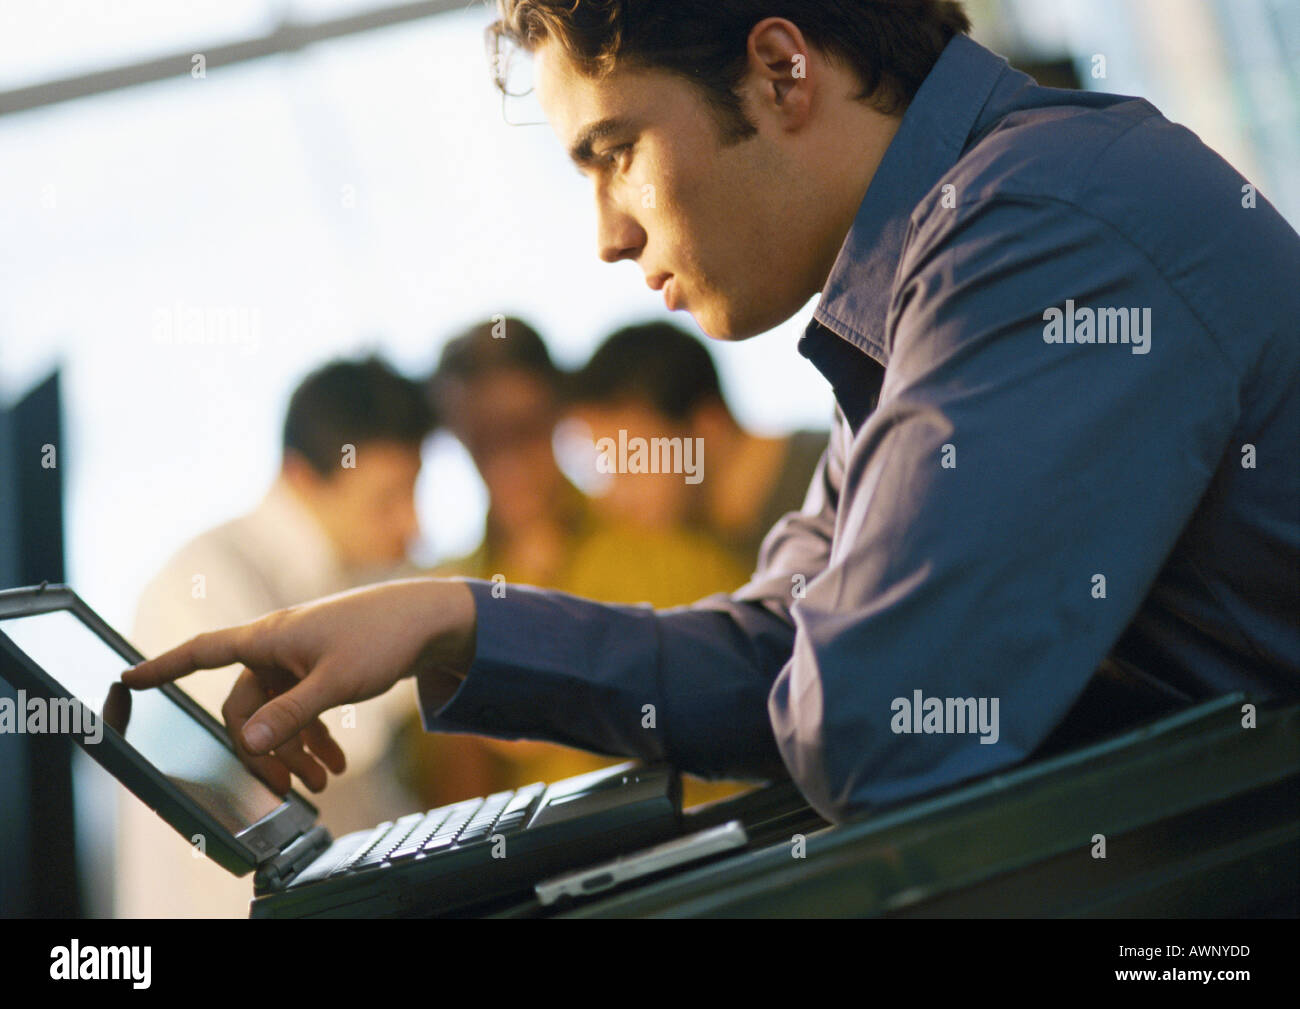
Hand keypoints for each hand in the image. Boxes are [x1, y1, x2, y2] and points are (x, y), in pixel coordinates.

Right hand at [121, 578, 476, 794]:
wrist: (430, 619)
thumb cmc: (382, 638)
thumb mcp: (334, 683)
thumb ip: (290, 714)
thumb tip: (248, 743)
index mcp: (268, 638)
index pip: (202, 651)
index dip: (163, 666)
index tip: (128, 678)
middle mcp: (277, 645)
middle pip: (246, 705)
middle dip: (265, 750)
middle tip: (291, 789)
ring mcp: (300, 656)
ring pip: (278, 712)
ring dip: (295, 750)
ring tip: (324, 782)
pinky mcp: (322, 666)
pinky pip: (302, 707)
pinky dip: (315, 735)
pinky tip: (335, 761)